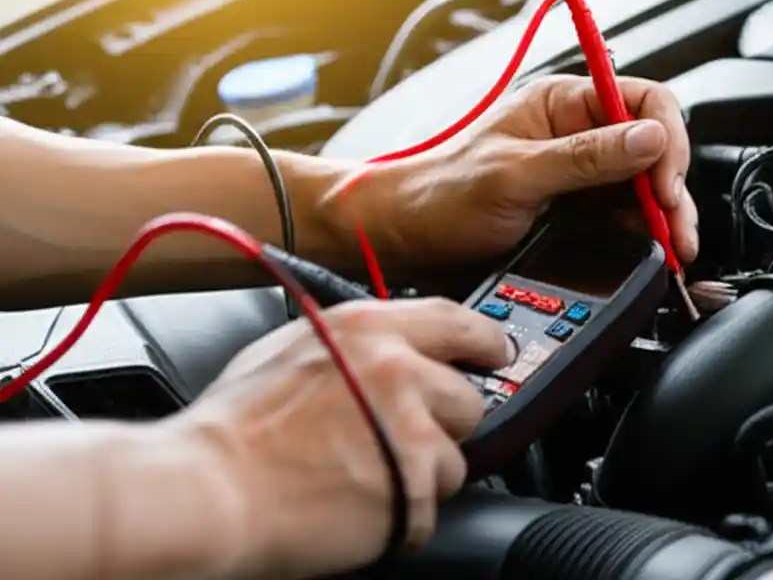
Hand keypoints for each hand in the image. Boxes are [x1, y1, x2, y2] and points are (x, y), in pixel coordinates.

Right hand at [167, 298, 509, 577]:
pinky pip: (431, 510)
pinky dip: (403, 518)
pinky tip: (356, 507)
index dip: (486, 341)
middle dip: (440, 425)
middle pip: (468, 400)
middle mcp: (399, 372)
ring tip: (360, 478)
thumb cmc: (232, 430)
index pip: (459, 321)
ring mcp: (411, 433)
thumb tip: (388, 347)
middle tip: (391, 442)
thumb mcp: (290, 349)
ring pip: (454, 461)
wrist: (205, 492)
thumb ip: (353, 345)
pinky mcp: (412, 490)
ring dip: (419, 476)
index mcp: (369, 330)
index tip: (498, 352)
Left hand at [332, 75, 697, 268]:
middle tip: (676, 229)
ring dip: (662, 214)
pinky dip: (642, 230)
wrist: (404, 237)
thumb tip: (648, 139)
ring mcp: (578, 169)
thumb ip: (586, 157)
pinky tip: (648, 247)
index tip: (665, 186)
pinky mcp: (576, 204)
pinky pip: (624, 212)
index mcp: (562, 102)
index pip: (644, 101)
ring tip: (670, 246)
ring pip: (644, 182)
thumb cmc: (441, 195)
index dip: (666, 142)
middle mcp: (576, 129)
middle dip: (671, 187)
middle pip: (653, 146)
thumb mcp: (516, 175)